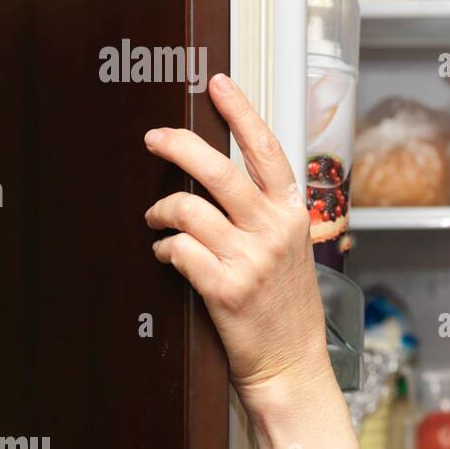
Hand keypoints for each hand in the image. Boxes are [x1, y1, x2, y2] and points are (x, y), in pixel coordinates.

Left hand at [144, 73, 330, 409]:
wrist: (291, 363)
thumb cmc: (288, 308)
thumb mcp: (292, 251)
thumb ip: (268, 214)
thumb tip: (224, 177)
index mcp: (295, 215)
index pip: (268, 151)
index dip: (242, 112)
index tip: (219, 85)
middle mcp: (275, 231)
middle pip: (219, 170)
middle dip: (178, 146)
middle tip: (154, 138)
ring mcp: (250, 259)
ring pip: (188, 208)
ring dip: (162, 210)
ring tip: (157, 218)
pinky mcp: (224, 288)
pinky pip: (177, 249)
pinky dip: (164, 249)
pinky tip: (167, 256)